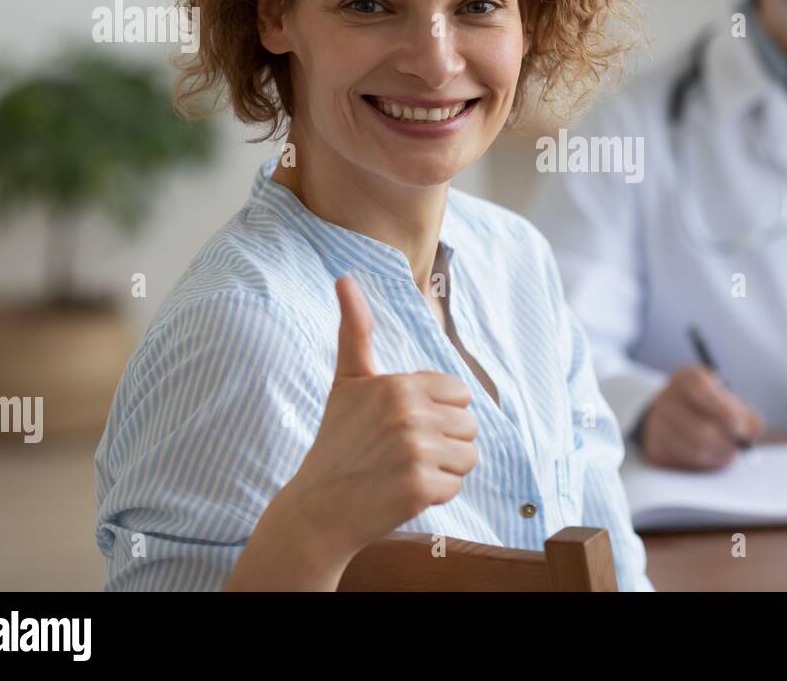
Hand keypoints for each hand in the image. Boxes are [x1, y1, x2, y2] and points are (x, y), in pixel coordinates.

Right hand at [287, 276, 478, 563]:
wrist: (317, 509)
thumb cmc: (337, 442)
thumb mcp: (347, 382)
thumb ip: (354, 330)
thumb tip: (345, 278)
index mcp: (400, 385)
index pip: (459, 394)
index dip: (437, 412)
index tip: (404, 425)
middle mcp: (410, 414)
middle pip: (469, 425)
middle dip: (444, 441)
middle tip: (403, 451)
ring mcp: (416, 452)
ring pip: (468, 456)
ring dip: (444, 468)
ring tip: (406, 470)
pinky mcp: (420, 488)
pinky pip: (456, 486)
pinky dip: (436, 494)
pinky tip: (404, 491)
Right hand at [639, 364, 764, 469]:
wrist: (681, 419)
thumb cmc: (714, 408)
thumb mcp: (732, 403)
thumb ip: (747, 416)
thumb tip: (749, 432)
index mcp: (684, 378)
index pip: (699, 388)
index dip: (722, 409)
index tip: (739, 427)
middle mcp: (666, 399)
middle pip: (699, 427)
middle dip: (725, 441)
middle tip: (739, 446)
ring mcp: (658, 425)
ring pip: (695, 450)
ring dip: (719, 454)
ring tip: (728, 449)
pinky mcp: (658, 450)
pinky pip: (687, 464)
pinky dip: (706, 463)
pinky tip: (712, 454)